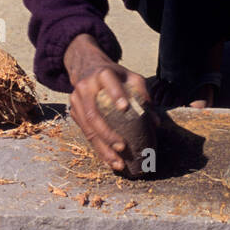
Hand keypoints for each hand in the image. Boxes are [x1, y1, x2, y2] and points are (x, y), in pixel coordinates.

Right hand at [64, 34, 151, 171]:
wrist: (86, 67)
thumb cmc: (114, 75)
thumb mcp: (130, 77)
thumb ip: (143, 94)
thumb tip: (156, 123)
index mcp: (102, 74)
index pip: (108, 83)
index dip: (116, 94)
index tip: (125, 107)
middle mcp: (86, 87)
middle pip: (93, 114)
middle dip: (107, 134)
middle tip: (123, 147)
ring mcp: (76, 101)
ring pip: (87, 128)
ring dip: (102, 148)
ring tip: (117, 163)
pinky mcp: (74, 112)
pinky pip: (85, 133)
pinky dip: (97, 148)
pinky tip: (108, 160)